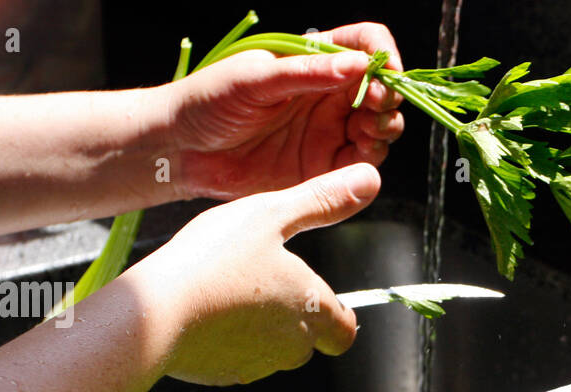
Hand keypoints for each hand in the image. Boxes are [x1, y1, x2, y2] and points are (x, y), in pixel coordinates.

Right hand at [132, 163, 379, 385]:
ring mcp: (258, 366)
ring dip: (260, 327)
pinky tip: (205, 312)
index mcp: (312, 309)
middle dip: (293, 316)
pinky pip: (236, 360)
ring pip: (272, 351)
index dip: (336, 314)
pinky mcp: (224, 376)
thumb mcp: (271, 214)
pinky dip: (227, 341)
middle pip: (309, 340)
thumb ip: (321, 201)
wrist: (155, 313)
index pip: (345, 330)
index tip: (318, 297)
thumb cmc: (213, 260)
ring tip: (228, 291)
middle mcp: (293, 346)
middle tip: (260, 282)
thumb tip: (367, 180)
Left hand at [162, 22, 404, 200]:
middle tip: (373, 108)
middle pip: (382, 91)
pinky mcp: (321, 169)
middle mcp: (327, 95)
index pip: (365, 45)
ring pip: (378, 129)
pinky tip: (359, 160)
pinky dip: (369, 164)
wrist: (182, 149)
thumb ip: (307, 72)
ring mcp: (327, 132)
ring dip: (383, 130)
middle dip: (388, 98)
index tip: (385, 72)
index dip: (382, 55)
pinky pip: (359, 167)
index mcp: (313, 61)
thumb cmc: (208, 100)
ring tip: (367, 134)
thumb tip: (357, 64)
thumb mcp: (256, 77)